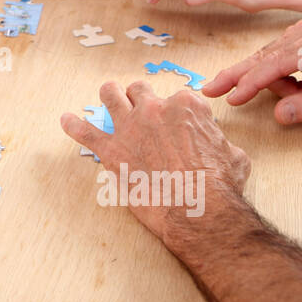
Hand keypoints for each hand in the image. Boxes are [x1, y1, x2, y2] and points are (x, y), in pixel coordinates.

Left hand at [61, 81, 250, 246]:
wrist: (197, 209)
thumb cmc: (219, 186)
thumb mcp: (235, 156)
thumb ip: (220, 143)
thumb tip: (221, 148)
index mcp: (186, 106)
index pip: (178, 99)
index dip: (177, 114)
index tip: (178, 126)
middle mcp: (155, 109)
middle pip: (141, 91)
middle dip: (141, 97)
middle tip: (140, 107)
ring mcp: (131, 127)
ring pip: (111, 96)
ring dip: (109, 94)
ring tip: (107, 94)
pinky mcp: (112, 149)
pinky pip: (85, 132)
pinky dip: (73, 125)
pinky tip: (66, 120)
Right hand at [202, 18, 301, 124]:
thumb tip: (276, 114)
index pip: (274, 64)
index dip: (251, 83)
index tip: (232, 98)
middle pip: (260, 57)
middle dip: (236, 75)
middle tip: (210, 89)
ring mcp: (298, 33)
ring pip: (267, 61)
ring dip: (272, 84)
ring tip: (301, 95)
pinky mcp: (296, 40)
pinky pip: (275, 61)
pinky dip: (277, 78)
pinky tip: (297, 88)